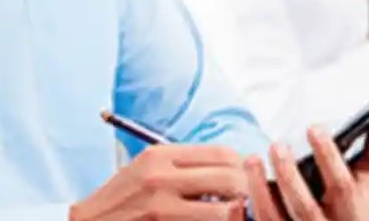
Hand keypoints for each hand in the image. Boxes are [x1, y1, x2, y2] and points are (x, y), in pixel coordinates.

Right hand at [70, 145, 249, 220]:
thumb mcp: (147, 170)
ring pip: (225, 210)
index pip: (221, 153)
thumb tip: (231, 167)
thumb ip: (183, 165)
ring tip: (232, 215)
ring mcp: (161, 207)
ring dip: (234, 215)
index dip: (241, 165)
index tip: (245, 176)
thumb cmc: (122, 200)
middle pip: (229, 179)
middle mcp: (160, 177)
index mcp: (159, 155)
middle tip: (246, 200)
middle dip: (245, 191)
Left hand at [244, 112, 368, 220]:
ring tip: (252, 159)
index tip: (315, 127)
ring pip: (275, 220)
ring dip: (260, 190)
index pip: (341, 186)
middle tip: (277, 145)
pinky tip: (237, 195)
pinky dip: (244, 217)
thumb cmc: (354, 204)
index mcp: (352, 212)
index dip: (328, 157)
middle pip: (305, 206)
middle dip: (289, 175)